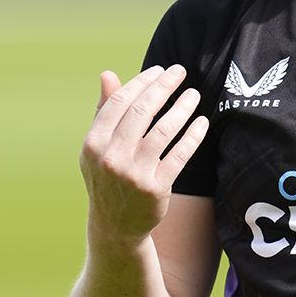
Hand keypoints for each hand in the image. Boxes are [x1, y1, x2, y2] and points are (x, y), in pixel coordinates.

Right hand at [78, 65, 208, 244]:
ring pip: (164, 131)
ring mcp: (134, 174)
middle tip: (180, 72)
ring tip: (194, 94)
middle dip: (164, 87)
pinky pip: (179, 154)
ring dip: (183, 107)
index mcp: (93, 143)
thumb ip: (104, 110)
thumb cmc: (107, 176)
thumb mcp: (98, 147)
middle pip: (142, 112)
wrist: (114, 226)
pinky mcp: (156, 188)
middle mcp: (111, 158)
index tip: (159, 70)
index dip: (141, 82)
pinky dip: (193, 136)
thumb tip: (108, 74)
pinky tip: (202, 122)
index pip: (120, 103)